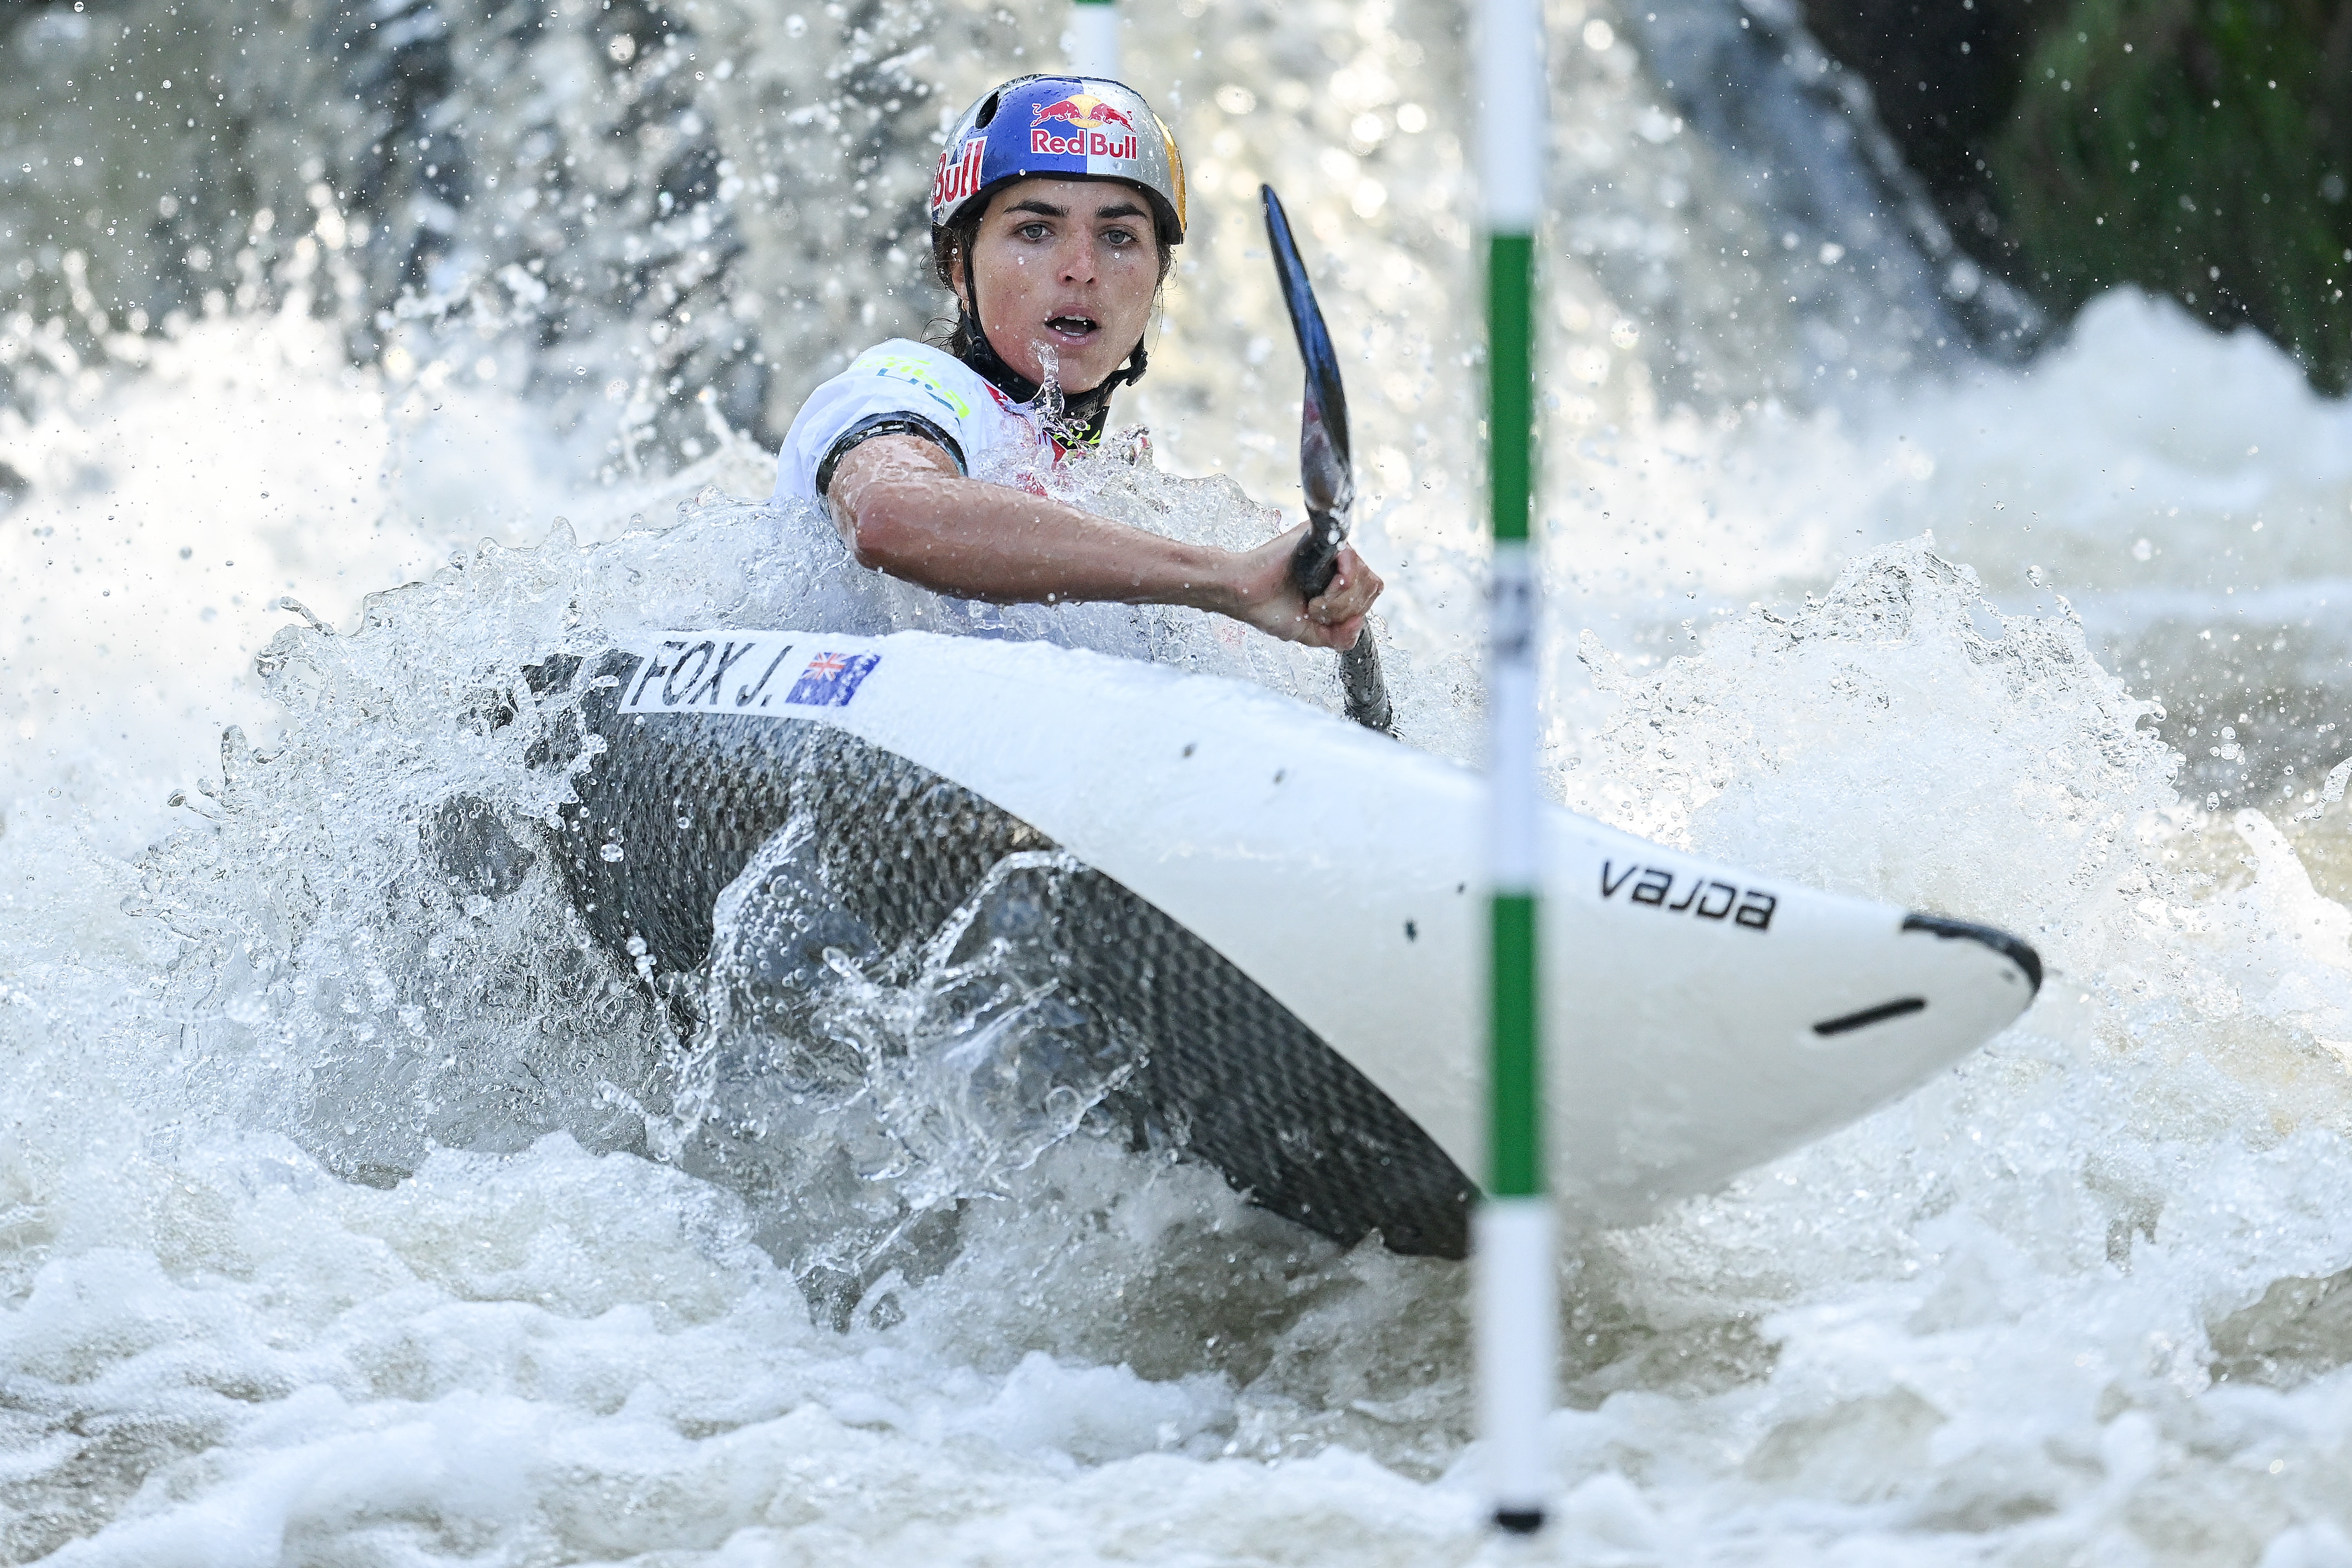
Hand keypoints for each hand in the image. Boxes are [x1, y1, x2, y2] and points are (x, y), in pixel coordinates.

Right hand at [1222, 521, 1384, 648]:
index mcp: (1336, 580)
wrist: (1242, 595)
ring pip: (1364, 575)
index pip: (1370, 592)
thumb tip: (1360, 623)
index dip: (1354, 612)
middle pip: (1372, 585)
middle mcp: (1335, 562)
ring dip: (1340, 602)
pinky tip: (1315, 595)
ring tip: (1312, 605)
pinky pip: (1351, 559)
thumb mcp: (1311, 633)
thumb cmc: (1268, 609)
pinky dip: (1339, 587)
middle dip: (1346, 610)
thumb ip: (1340, 637)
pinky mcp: (1318, 537)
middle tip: (1316, 612)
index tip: (1323, 618)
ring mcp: (1328, 548)